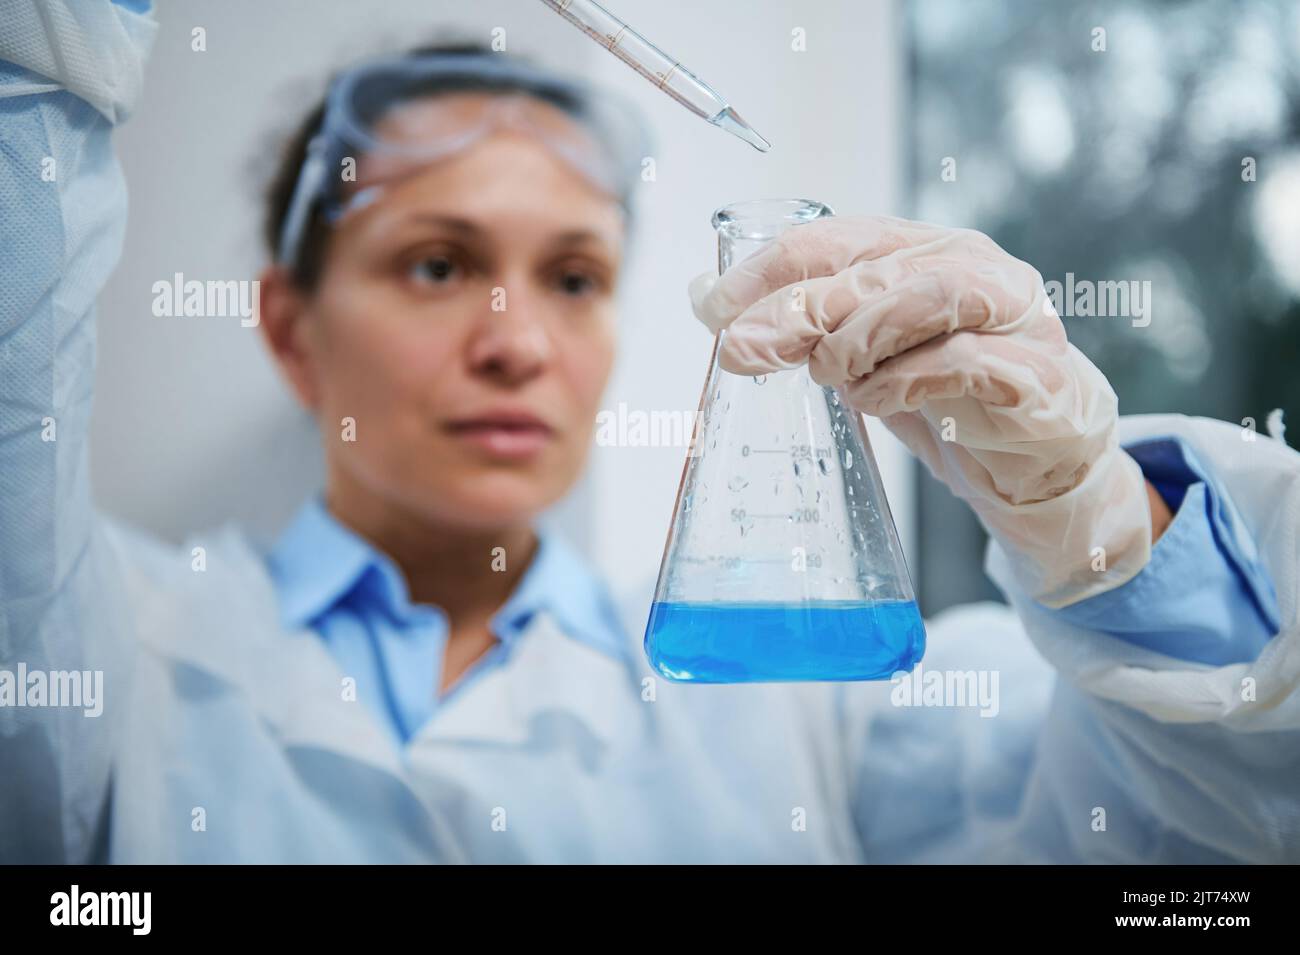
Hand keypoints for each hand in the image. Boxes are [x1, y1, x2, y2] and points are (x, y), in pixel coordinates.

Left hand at [689, 215, 1154, 607]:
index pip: (839, 238)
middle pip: (875, 269)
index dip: (770, 267)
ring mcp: (1015, 319)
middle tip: (742, 347)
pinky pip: (965, 363)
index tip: (712, 305)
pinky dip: (907, 381)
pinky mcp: (1038, 376)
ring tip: (829, 378)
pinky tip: (876, 400)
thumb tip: (710, 303)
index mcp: (926, 251)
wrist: (1038, 466)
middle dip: (797, 308)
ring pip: (926, 297)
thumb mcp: (864, 360)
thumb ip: (806, 330)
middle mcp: (975, 268)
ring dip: (858, 340)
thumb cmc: (947, 400)